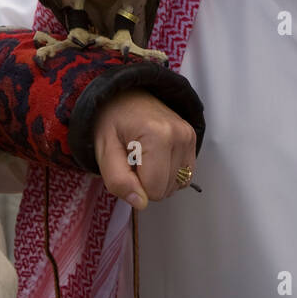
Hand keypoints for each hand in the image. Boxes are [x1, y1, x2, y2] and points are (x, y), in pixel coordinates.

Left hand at [92, 88, 197, 209]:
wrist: (123, 94)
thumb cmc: (110, 120)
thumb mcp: (104, 151)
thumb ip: (118, 180)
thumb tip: (140, 203)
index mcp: (157, 136)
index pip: (153, 191)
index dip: (135, 185)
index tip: (126, 164)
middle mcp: (180, 135)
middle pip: (166, 190)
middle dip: (146, 182)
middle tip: (133, 159)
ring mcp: (189, 136)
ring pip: (177, 185)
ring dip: (158, 178)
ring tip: (144, 156)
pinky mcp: (192, 138)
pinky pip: (185, 175)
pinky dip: (169, 173)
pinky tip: (156, 157)